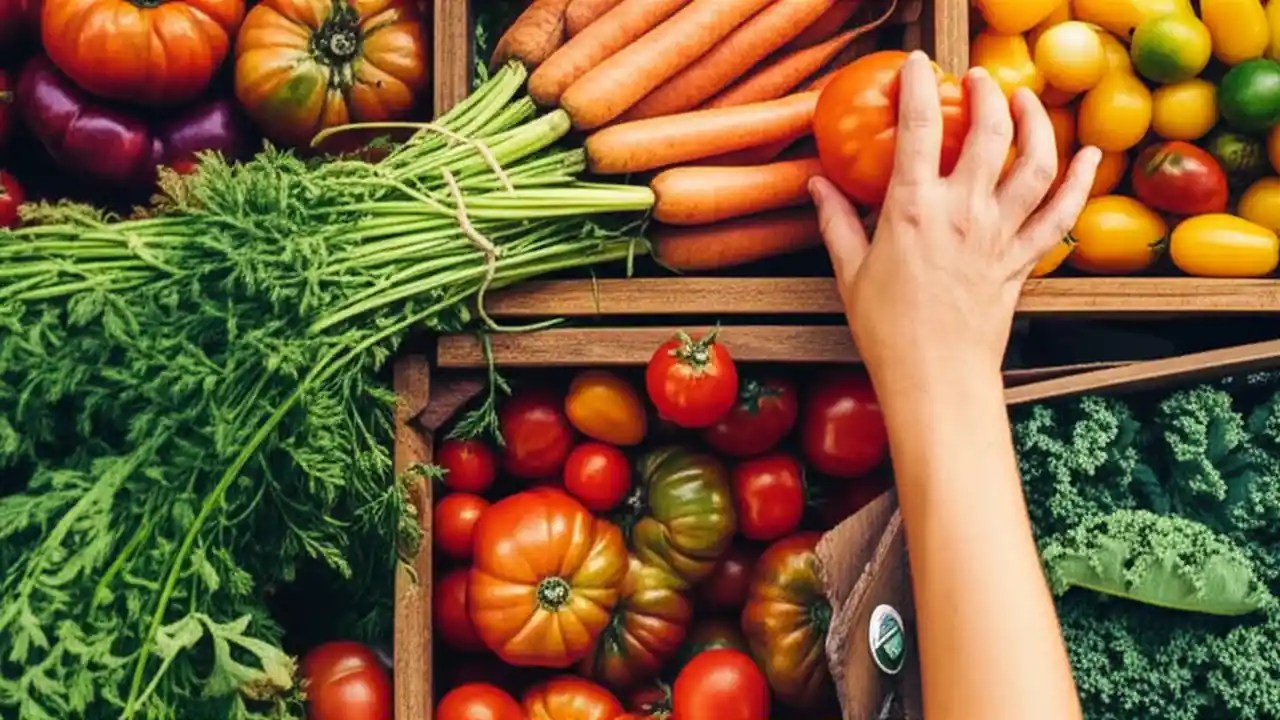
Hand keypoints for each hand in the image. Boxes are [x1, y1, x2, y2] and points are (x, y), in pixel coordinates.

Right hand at [811, 52, 1100, 381]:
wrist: (935, 378)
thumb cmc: (887, 331)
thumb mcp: (848, 272)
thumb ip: (835, 221)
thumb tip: (816, 185)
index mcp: (913, 210)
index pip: (917, 127)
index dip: (917, 85)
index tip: (916, 63)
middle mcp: (962, 213)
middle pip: (988, 132)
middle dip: (986, 93)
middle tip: (977, 79)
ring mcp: (999, 235)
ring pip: (1034, 163)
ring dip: (1035, 123)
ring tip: (1025, 100)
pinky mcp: (1022, 260)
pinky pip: (1061, 214)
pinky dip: (1079, 181)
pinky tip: (1087, 154)